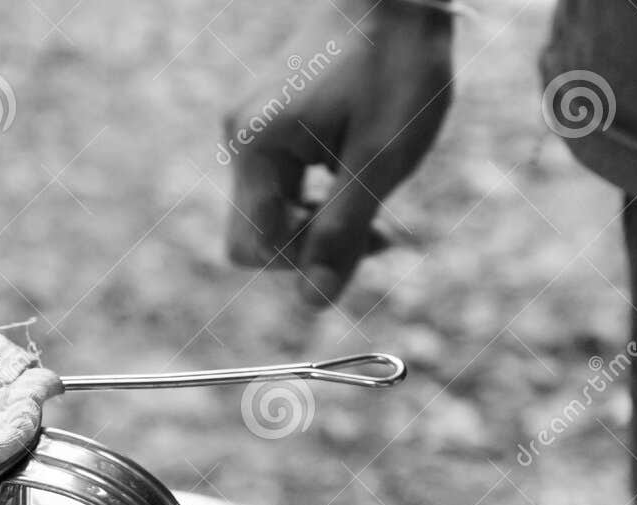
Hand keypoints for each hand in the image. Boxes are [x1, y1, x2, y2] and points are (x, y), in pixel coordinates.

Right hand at [221, 1, 453, 305]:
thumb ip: (341, 234)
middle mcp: (240, 138)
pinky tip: (359, 166)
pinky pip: (282, 181)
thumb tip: (312, 305)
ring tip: (374, 189)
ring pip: (273, 208)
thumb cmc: (396, 66)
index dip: (304, 264)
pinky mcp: (271, 120)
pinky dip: (319, 191)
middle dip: (312, 243)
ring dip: (321, 217)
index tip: (364, 240)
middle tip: (374, 227)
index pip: (253, 247)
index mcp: (255, 148)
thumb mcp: (379, 161)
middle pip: (257, 232)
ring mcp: (252, 127)